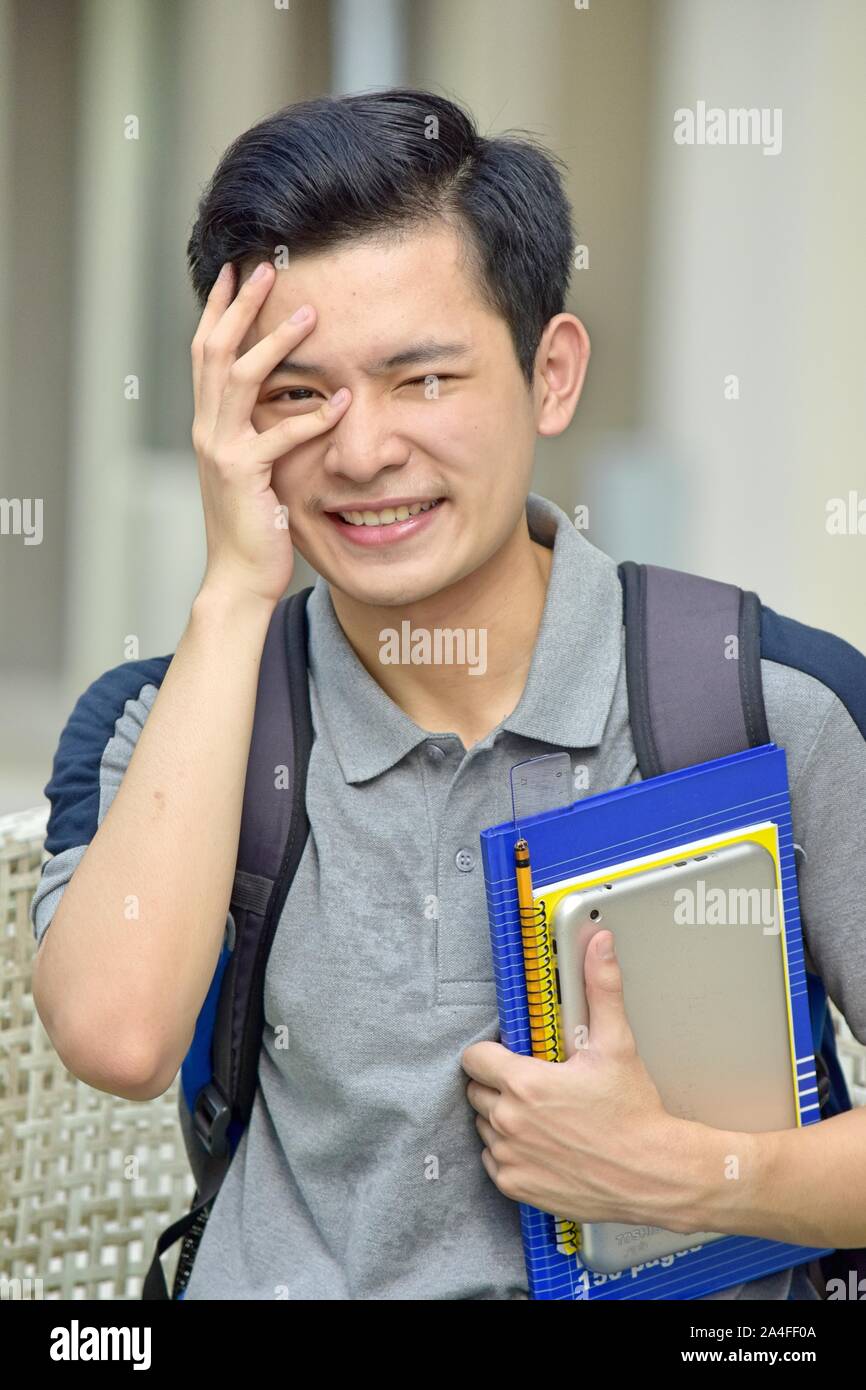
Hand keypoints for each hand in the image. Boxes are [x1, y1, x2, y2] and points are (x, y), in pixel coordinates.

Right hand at [190, 259, 351, 607]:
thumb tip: (292, 399)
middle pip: (214, 351)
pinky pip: (280, 436)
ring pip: (240, 380)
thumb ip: (262, 432)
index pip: (206, 354)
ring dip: (274, 343)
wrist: (239, 577)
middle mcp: (208, 431)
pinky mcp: (244, 476)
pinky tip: (344, 402)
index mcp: (210, 425)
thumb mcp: (257, 469)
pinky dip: (313, 417)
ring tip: (309, 316)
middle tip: (267, 268)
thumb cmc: (256, 526)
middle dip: (240, 307)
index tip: (236, 273)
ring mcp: (221, 451)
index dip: (219, 311)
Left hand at [463, 931, 693, 1230]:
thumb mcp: (617, 1044)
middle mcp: (510, 1121)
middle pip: (478, 1091)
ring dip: (503, 1118)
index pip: (474, 1058)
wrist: (653, 1174)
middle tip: (535, 1085)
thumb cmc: (634, 1114)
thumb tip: (600, 945)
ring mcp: (511, 1156)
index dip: (490, 1053)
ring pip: (485, 1126)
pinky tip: (542, 1144)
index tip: (509, 1056)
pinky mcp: (516, 1186)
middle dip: (499, 1084)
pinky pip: (494, 1161)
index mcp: (525, 1083)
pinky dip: (510, 1153)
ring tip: (542, 1115)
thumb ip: (601, 989)